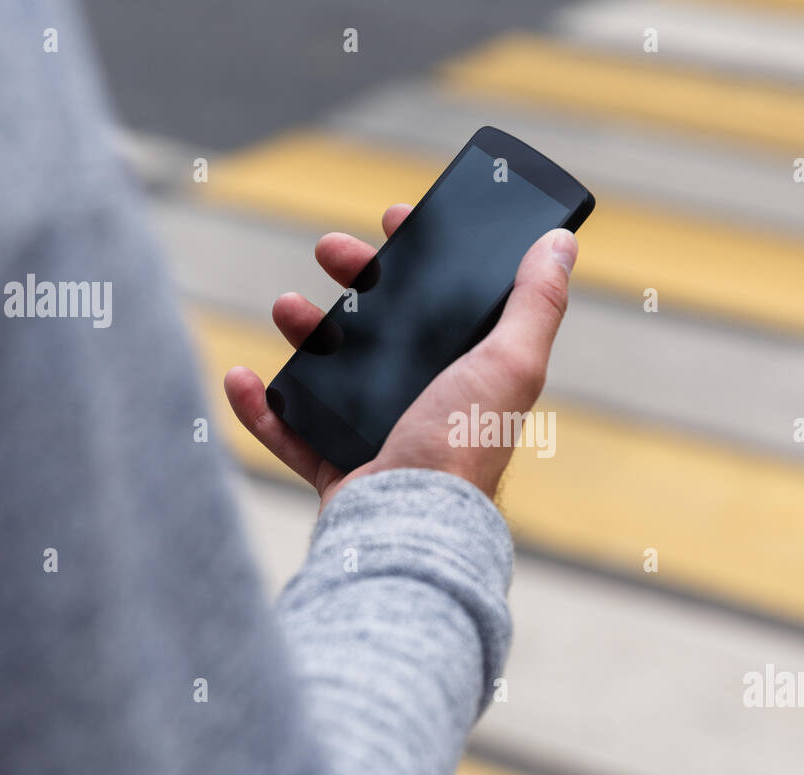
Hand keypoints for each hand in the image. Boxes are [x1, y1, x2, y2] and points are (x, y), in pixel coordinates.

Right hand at [224, 202, 577, 508]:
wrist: (408, 526)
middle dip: (354, 278)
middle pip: (384, 326)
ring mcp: (380, 437)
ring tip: (286, 309)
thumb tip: (562, 244)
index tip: (397, 219)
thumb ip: (537, 304)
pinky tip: (241, 378)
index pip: (446, 302)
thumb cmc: (461, 447)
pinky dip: (261, 406)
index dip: (423, 255)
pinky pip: (290, 431)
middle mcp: (428, 403)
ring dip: (304, 332)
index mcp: (470, 375)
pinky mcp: (338, 471)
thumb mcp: (511, 363)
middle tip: (332, 249)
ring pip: (333, 371)